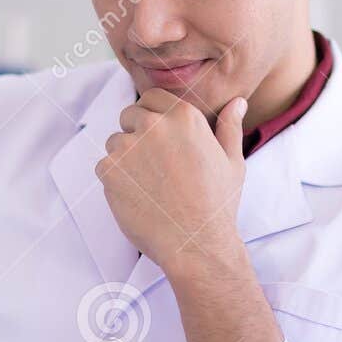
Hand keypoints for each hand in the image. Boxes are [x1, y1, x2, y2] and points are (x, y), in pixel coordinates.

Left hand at [96, 89, 247, 276]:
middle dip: (137, 134)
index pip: (151, 97)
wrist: (195, 244)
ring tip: (149, 184)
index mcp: (184, 116)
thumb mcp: (232, 162)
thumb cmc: (216, 205)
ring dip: (125, 157)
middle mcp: (153, 124)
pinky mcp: (109, 170)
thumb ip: (229, 127)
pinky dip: (115, 179)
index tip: (159, 137)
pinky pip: (103, 166)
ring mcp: (128, 146)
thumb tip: (238, 102)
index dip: (153, 115)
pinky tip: (137, 197)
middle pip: (130, 116)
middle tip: (154, 165)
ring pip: (115, 142)